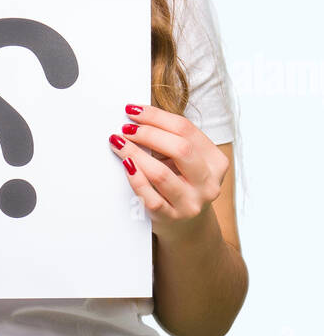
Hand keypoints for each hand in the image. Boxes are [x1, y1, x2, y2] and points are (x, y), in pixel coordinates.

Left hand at [108, 104, 228, 242]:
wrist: (186, 225)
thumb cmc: (182, 183)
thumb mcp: (186, 161)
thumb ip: (171, 140)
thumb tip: (138, 117)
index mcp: (216, 162)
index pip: (186, 130)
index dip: (157, 117)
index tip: (133, 111)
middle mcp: (208, 183)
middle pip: (180, 149)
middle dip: (148, 134)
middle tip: (126, 128)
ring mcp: (191, 203)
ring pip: (161, 174)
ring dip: (135, 154)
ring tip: (119, 143)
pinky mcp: (171, 218)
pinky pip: (150, 198)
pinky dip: (136, 179)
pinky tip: (126, 166)